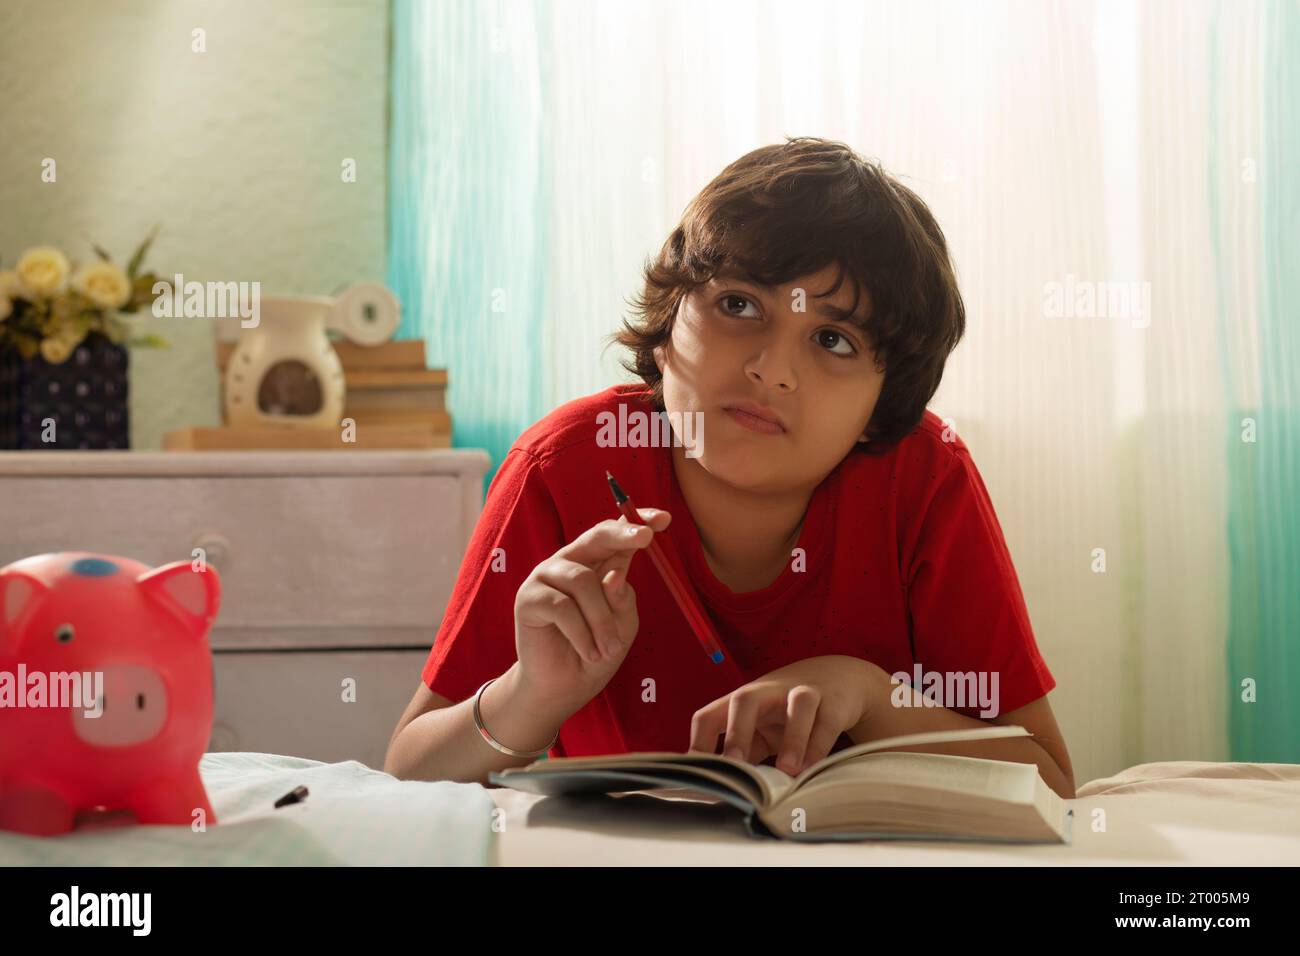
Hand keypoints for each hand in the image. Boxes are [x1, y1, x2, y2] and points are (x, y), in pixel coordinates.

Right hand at [513, 508, 671, 715]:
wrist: (564, 687)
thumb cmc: (597, 652)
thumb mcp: (622, 625)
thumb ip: (622, 599)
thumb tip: (616, 573)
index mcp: (598, 563)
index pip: (617, 533)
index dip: (638, 521)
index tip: (664, 519)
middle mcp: (572, 562)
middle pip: (597, 536)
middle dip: (622, 535)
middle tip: (645, 538)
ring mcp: (547, 576)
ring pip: (584, 581)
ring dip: (602, 620)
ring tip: (609, 649)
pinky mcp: (528, 597)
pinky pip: (562, 607)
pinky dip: (582, 634)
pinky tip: (589, 653)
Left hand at [688, 655, 885, 775]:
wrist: (837, 679)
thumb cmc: (787, 712)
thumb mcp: (761, 729)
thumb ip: (743, 754)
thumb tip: (716, 793)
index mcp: (742, 702)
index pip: (708, 716)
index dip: (698, 745)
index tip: (697, 778)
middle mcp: (768, 692)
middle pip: (745, 700)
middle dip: (736, 732)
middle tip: (733, 764)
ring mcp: (803, 692)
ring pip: (797, 704)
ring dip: (792, 739)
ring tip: (787, 771)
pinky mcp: (833, 702)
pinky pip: (826, 721)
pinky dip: (818, 745)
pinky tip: (811, 769)